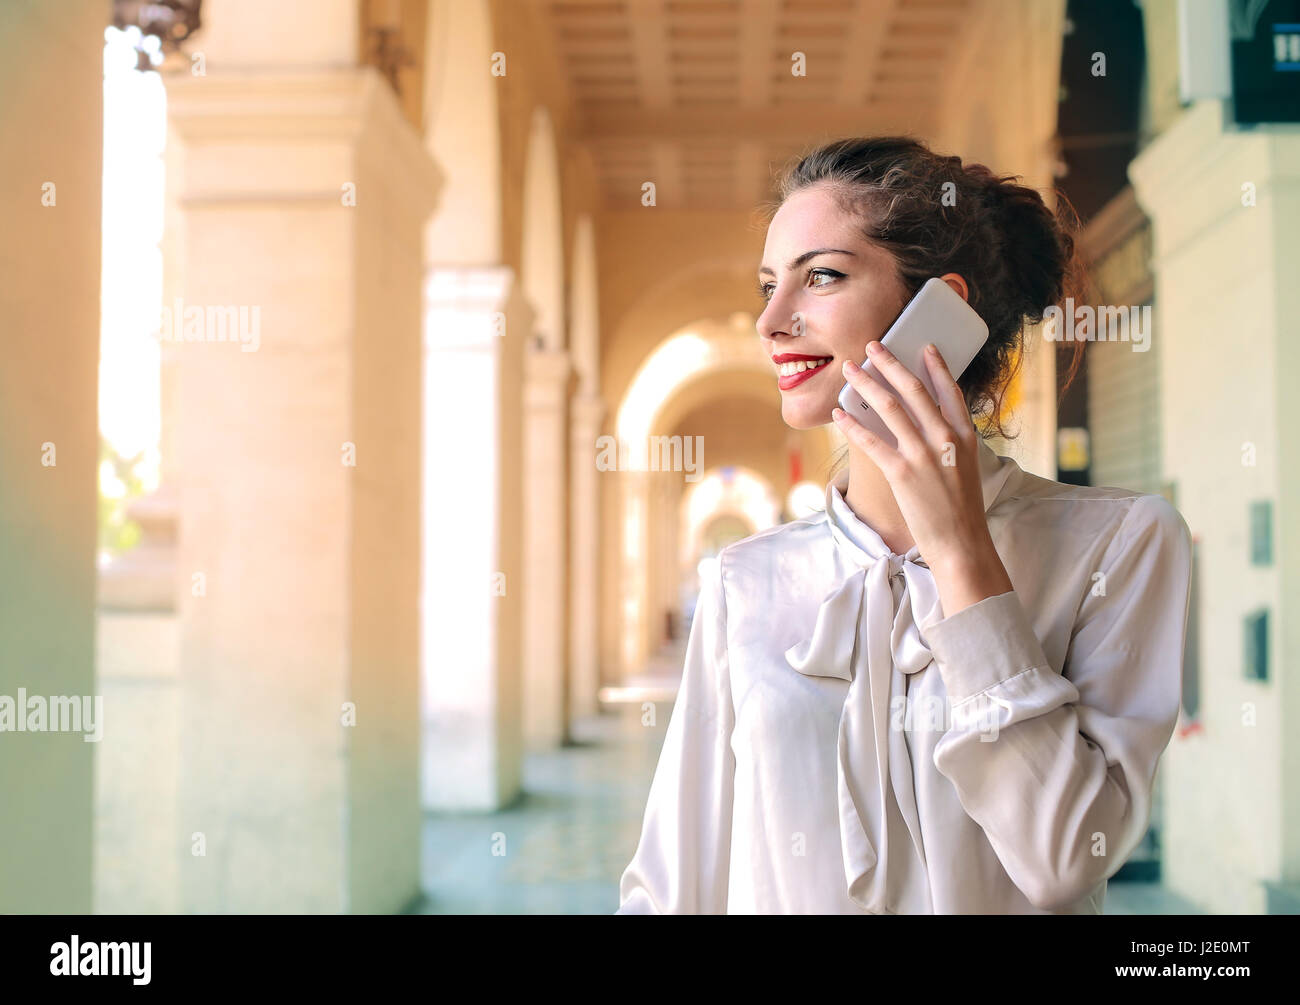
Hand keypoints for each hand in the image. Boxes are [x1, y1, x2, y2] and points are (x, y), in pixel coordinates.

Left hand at [830, 339, 1012, 615]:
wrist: (962, 545)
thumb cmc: (962, 512)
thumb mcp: (966, 469)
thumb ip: (951, 445)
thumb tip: (930, 428)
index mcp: (965, 437)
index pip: (951, 391)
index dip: (936, 366)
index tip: (924, 346)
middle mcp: (946, 440)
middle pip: (914, 390)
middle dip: (890, 364)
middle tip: (872, 346)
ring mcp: (924, 455)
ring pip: (891, 408)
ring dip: (866, 385)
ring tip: (850, 371)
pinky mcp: (903, 474)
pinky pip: (872, 442)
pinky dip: (853, 425)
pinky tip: (840, 414)